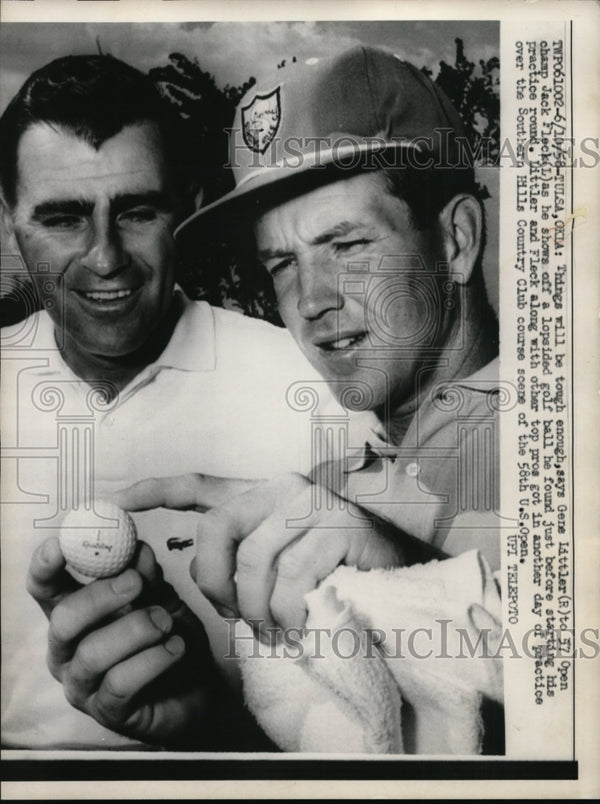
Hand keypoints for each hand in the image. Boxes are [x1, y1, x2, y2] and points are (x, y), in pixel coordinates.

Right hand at [26, 536, 263, 748]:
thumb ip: (146, 576)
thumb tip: (137, 548)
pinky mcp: (106, 712)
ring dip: (135, 630)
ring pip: (92, 653)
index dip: (46, 565)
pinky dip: (152, 660)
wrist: (202, 687)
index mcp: (75, 614)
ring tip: (166, 621)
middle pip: (63, 619)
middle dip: (99, 596)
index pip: (45, 588)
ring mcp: (83, 684)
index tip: (62, 544)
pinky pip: (120, 683)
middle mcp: (68, 649)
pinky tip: (175, 648)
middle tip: (135, 583)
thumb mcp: (162, 597)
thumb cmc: (171, 636)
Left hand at [115, 473, 414, 638]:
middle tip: (237, 619)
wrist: (400, 575)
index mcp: (261, 494)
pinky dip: (289, 613)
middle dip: (216, 586)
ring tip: (275, 630)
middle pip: (218, 530)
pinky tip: (300, 625)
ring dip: (258, 610)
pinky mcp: (340, 526)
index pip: (199, 485)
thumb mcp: (281, 561)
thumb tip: (199, 578)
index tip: (115, 503)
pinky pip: (291, 580)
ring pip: (255, 562)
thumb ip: (242, 559)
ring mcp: (312, 504)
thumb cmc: (332, 573)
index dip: (155, 491)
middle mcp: (283, 488)